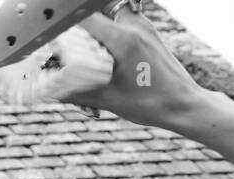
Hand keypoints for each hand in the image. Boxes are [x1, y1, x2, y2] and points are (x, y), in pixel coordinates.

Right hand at [60, 9, 208, 128]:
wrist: (184, 105)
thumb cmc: (150, 103)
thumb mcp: (105, 100)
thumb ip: (73, 92)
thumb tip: (49, 89)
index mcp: (123, 39)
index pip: (83, 18)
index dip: (62, 27)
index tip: (50, 39)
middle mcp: (133, 26)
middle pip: (92, 22)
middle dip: (75, 42)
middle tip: (65, 63)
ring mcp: (142, 28)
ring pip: (105, 27)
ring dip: (91, 47)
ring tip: (88, 74)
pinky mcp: (146, 35)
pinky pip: (119, 33)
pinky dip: (107, 49)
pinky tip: (106, 73)